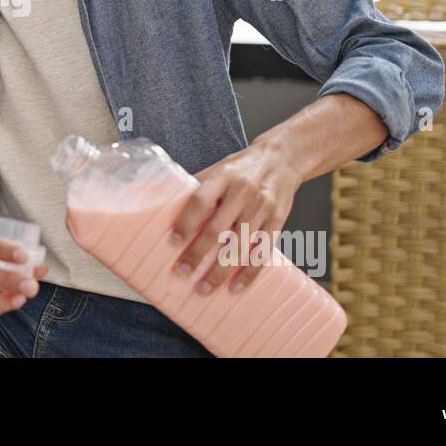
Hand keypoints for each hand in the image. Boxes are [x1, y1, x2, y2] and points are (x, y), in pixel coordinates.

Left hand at [169, 142, 301, 295]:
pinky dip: (249, 272)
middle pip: (217, 228)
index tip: (173, 241)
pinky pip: (262, 251)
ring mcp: (261, 207)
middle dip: (198, 253)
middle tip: (182, 271)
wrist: (282, 158)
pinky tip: (236, 287)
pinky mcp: (277, 220)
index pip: (200, 200)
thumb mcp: (218, 168)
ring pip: (239, 245)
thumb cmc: (242, 166)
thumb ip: (197, 186)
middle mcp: (242, 192)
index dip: (186, 222)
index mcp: (223, 177)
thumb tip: (164, 202)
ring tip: (205, 287)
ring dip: (221, 270)